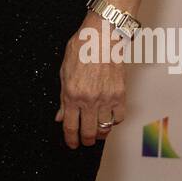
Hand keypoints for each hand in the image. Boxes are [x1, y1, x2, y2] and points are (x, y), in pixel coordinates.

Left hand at [56, 15, 126, 147]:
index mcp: (72, 94)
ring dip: (101, 134)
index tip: (72, 144)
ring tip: (98, 132)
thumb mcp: (64, 72)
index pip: (70, 126)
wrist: (102, 35)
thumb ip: (63, 97)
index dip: (70, 139)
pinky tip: (110, 118)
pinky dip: (115, 121)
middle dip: (86, 140)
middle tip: (85, 141)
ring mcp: (106, 98)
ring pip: (105, 128)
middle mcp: (89, 100)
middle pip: (88, 132)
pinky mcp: (120, 94)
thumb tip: (61, 116)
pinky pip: (120, 117)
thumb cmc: (81, 48)